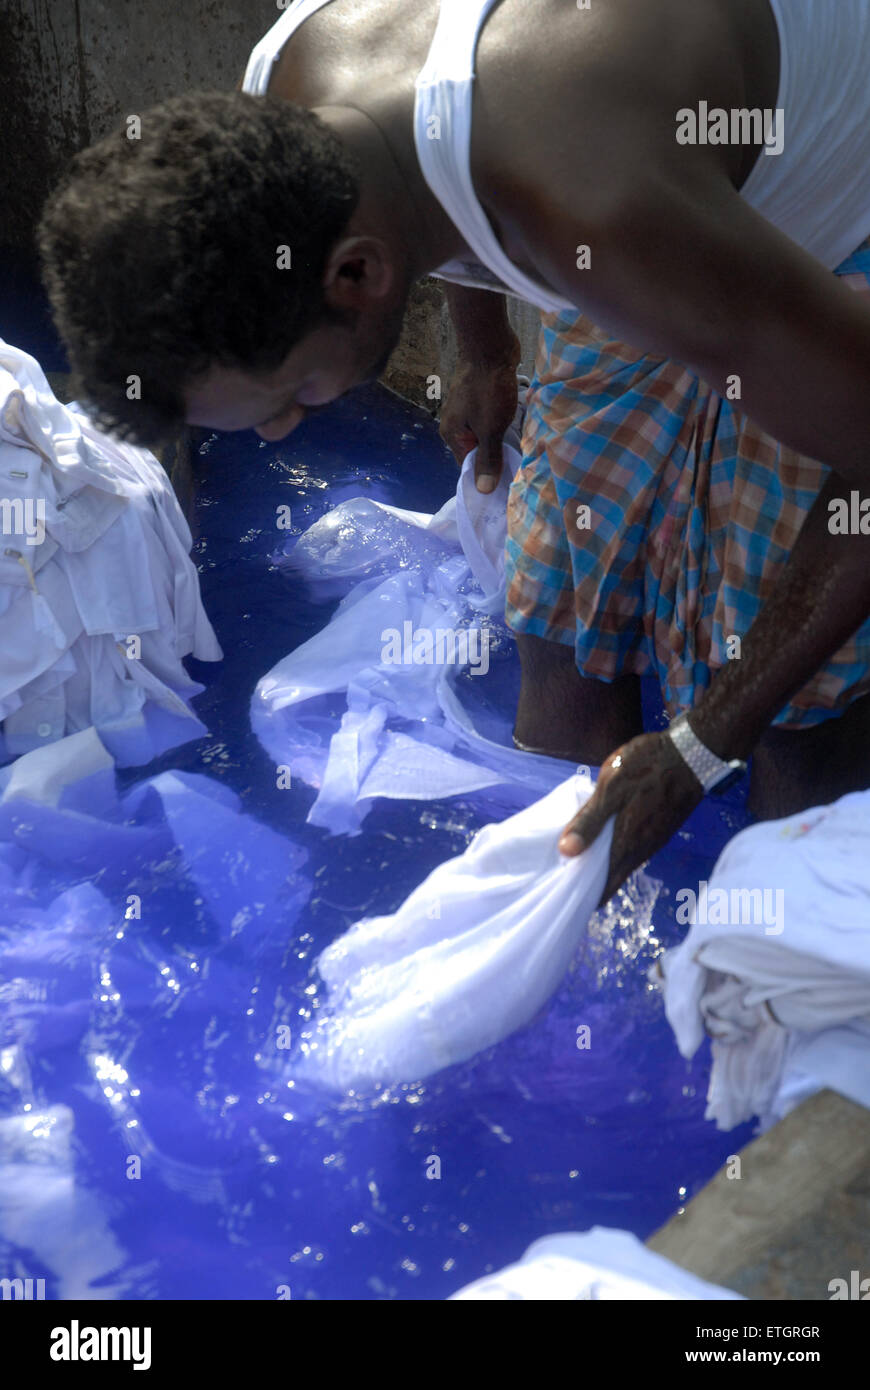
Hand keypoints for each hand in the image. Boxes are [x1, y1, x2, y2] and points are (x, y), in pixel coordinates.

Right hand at [439, 355, 518, 492]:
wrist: (490, 346)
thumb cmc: (488, 389)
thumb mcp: (489, 429)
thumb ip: (487, 460)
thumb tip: (483, 491)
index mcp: (451, 434)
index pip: (468, 465)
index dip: (486, 475)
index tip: (507, 483)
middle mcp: (455, 423)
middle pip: (476, 450)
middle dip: (495, 456)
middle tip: (518, 466)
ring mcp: (467, 409)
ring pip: (485, 433)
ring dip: (501, 438)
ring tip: (521, 447)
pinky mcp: (480, 397)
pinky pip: (490, 418)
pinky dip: (502, 423)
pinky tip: (516, 424)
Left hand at [558, 731, 704, 905]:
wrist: (692, 754)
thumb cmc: (646, 768)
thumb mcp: (610, 789)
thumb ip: (589, 821)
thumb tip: (566, 852)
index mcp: (627, 843)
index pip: (606, 885)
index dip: (586, 893)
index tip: (565, 891)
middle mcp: (643, 849)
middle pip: (615, 875)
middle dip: (592, 879)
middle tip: (567, 872)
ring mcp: (655, 839)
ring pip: (626, 861)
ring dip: (606, 862)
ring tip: (582, 854)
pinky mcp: (662, 828)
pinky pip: (636, 847)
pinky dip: (619, 848)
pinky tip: (607, 837)